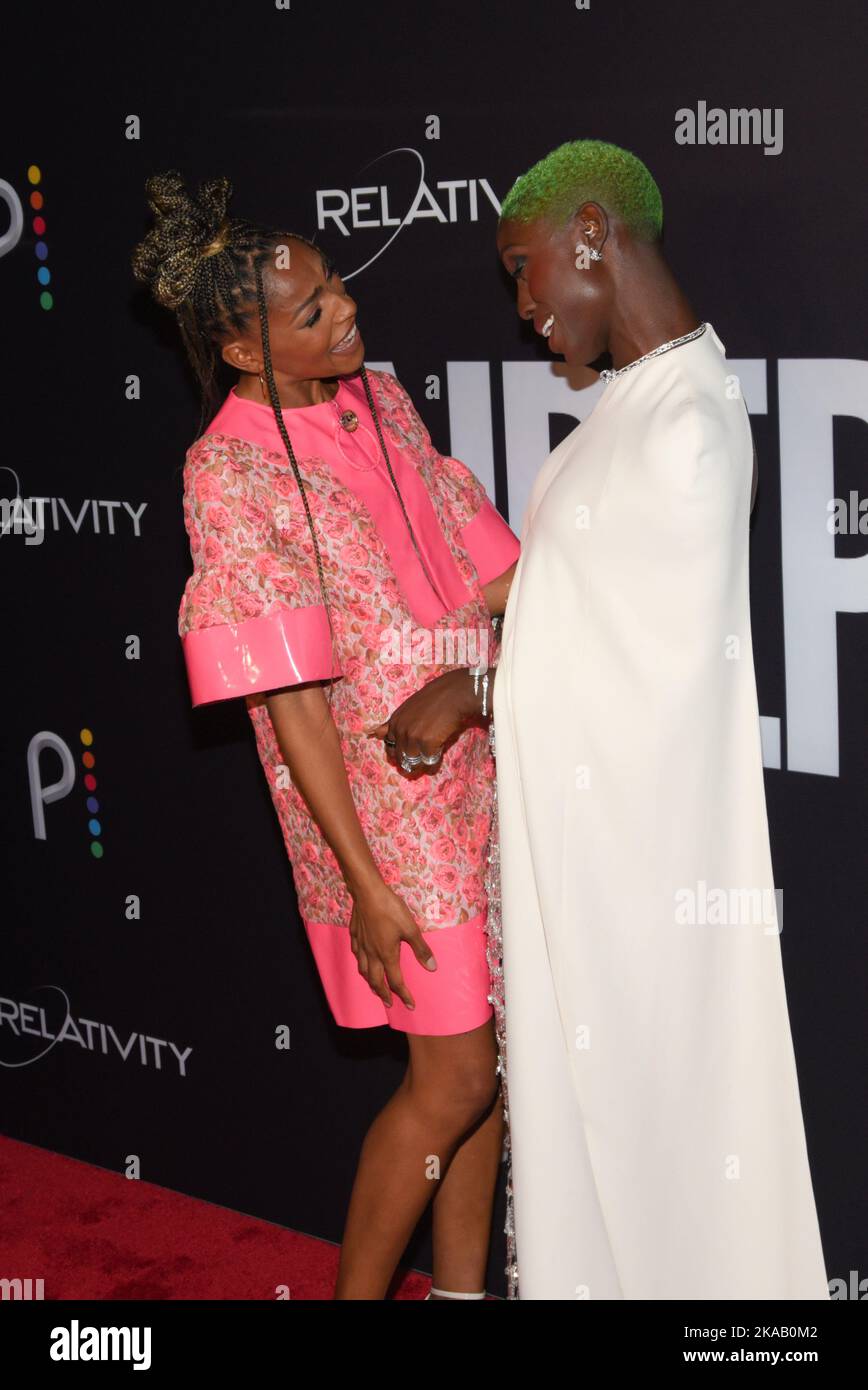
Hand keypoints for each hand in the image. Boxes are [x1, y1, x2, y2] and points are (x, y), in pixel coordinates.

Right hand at [348, 878, 436, 1008]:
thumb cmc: (390, 909)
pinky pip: (357, 955)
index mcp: (387, 955)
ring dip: (370, 982)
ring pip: (363, 970)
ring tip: (375, 988)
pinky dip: (361, 964)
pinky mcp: (355, 934)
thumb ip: (421, 949)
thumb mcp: (411, 928)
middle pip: (376, 981)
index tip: (410, 1005)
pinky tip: (362, 961)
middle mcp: (372, 954)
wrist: (367, 892)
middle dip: (384, 994)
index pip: (396, 982)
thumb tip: (432, 967)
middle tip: (389, 1004)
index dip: (404, 995)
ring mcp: (361, 945)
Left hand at [365, 668, 479, 772]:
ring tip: (432, 756)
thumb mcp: (408, 708)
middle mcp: (400, 730)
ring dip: (423, 764)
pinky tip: (440, 753)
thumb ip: (391, 724)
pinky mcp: (427, 743)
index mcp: (395, 722)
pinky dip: (435, 763)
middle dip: (411, 762)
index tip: (411, 753)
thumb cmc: (434, 699)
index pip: (390, 747)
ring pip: (413, 763)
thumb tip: (373, 733)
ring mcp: (412, 737)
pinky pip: (428, 763)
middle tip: (423, 758)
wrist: (454, 693)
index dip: (400, 753)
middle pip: (400, 758)